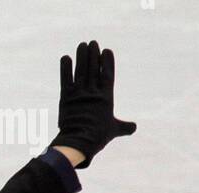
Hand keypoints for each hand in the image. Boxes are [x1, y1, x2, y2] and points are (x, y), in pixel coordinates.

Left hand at [51, 40, 135, 167]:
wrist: (80, 142)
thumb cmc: (98, 137)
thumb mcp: (114, 130)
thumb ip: (124, 126)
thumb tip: (134, 128)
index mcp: (106, 96)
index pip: (108, 74)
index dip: (107, 61)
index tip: (106, 50)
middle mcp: (93, 91)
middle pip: (94, 68)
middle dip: (93, 54)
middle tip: (92, 43)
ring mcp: (79, 93)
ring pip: (81, 70)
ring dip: (81, 56)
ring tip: (82, 45)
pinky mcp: (66, 98)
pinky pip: (66, 80)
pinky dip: (65, 69)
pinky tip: (65, 58)